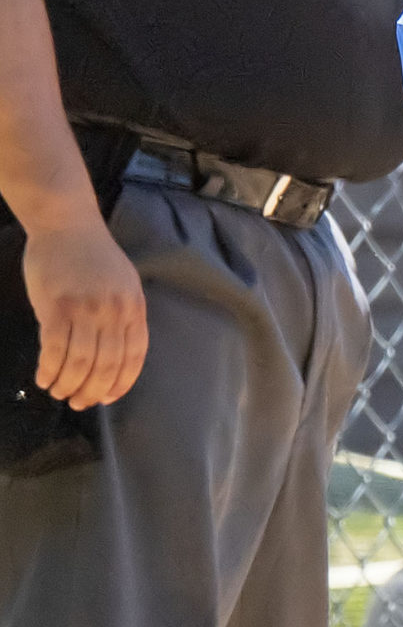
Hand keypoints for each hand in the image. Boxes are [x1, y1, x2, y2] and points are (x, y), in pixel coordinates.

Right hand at [23, 218, 147, 408]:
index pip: (134, 357)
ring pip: (80, 362)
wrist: (65, 223)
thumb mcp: (123, 285)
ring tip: (59, 392)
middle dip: (92, 391)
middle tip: (79, 403)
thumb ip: (121, 316)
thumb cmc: (92, 255)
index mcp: (134, 309)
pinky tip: (44, 377)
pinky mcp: (57, 307)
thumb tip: (111, 355)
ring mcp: (86, 310)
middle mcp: (114, 313)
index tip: (107, 398)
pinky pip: (55, 349)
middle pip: (107, 366)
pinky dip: (49, 369)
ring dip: (68, 384)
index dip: (121, 383)